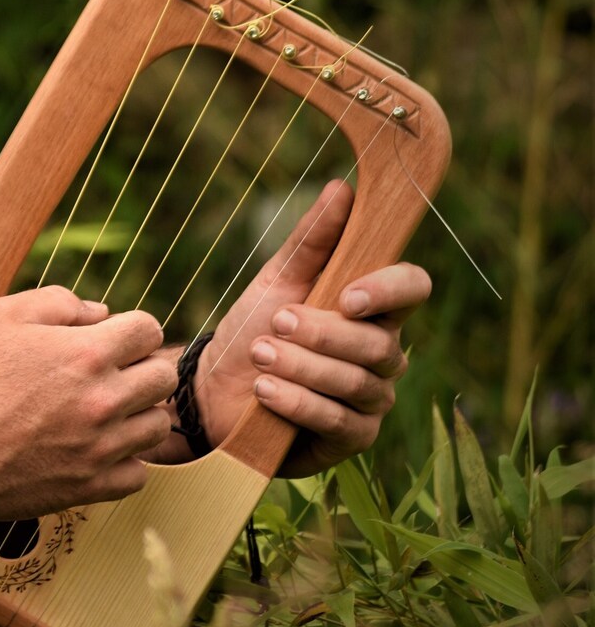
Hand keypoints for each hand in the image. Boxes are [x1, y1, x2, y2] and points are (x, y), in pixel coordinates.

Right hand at [0, 286, 175, 524]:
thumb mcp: (0, 316)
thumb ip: (58, 303)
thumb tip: (101, 313)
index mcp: (86, 353)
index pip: (149, 330)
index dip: (131, 330)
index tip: (112, 341)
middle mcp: (102, 400)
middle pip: (162, 377)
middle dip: (141, 368)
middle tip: (110, 375)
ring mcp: (99, 448)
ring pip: (156, 426)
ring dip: (136, 415)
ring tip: (102, 413)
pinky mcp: (88, 487)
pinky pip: (137, 475)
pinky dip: (124, 462)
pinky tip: (96, 449)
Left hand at [195, 180, 429, 475]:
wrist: (214, 389)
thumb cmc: (254, 328)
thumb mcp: (277, 279)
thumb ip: (311, 240)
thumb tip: (342, 188)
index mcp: (373, 307)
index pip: (412, 289)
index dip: (388, 291)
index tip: (347, 295)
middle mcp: (383, 354)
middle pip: (379, 344)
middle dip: (322, 334)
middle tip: (276, 323)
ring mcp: (370, 399)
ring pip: (356, 383)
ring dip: (302, 367)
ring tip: (261, 356)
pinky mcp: (352, 438)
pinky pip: (338, 421)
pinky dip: (298, 402)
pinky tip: (266, 391)